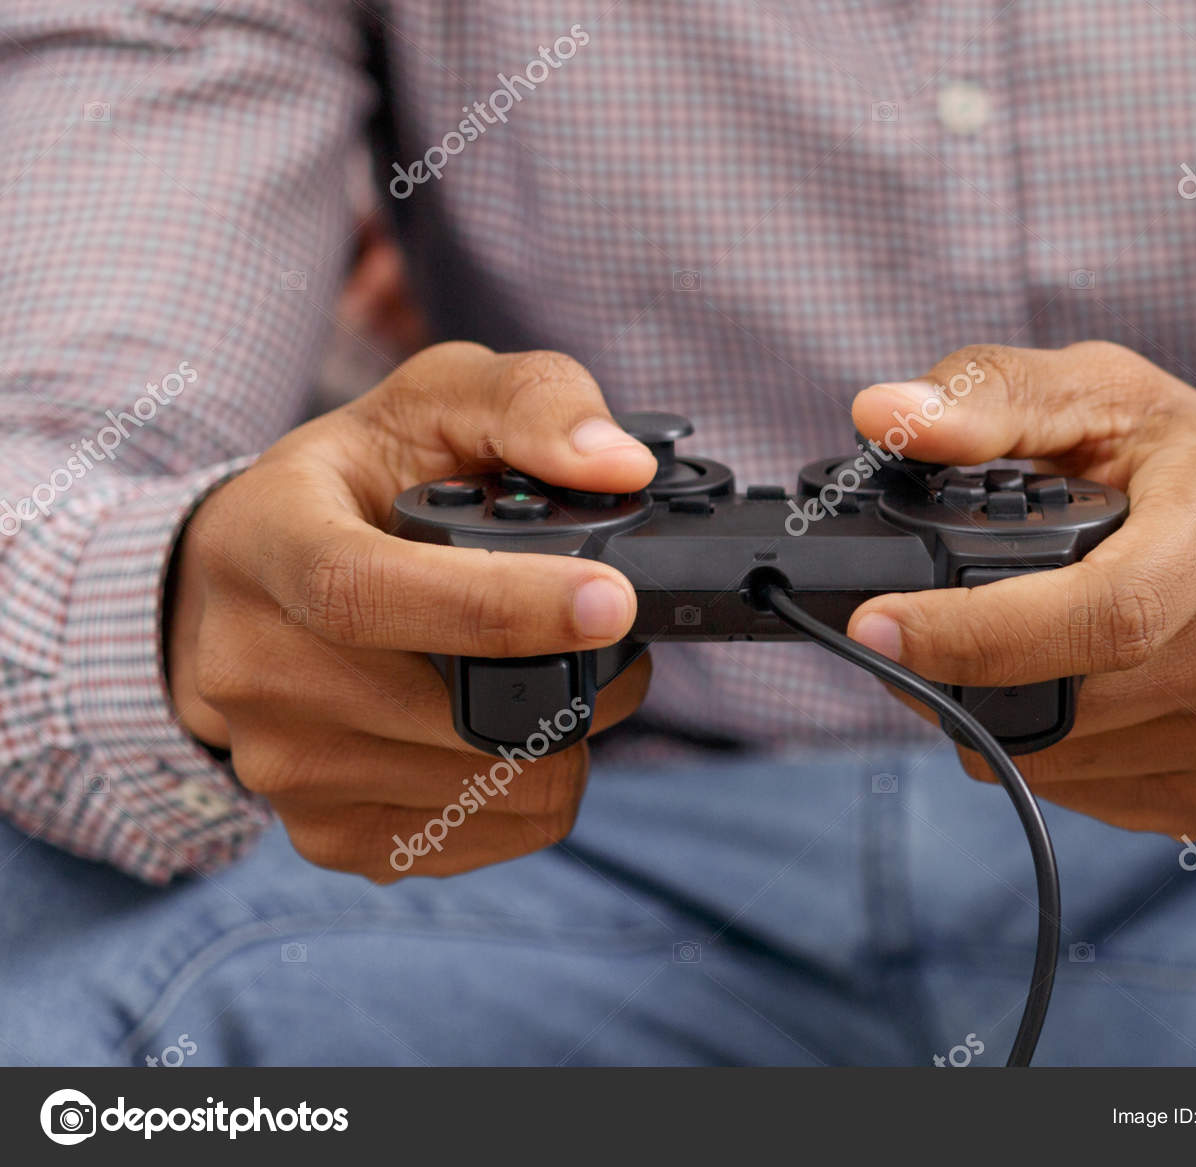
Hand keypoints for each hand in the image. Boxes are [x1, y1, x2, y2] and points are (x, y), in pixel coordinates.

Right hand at [165, 343, 658, 879]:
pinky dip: (533, 788)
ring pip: (491, 785)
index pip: (368, 593)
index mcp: (269, 542)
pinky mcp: (328, 834)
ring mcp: (284, 766)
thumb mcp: (433, 401)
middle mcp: (256, 667)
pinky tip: (506, 727)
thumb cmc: (357, 484)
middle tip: (613, 633)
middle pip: (451, 712)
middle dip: (578, 683)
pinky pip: (488, 835)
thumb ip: (532, 404)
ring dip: (563, 738)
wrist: (246, 586)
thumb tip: (620, 465)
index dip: (500, 607)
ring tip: (547, 672)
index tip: (610, 602)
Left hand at [849, 342, 1195, 836]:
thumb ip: (995, 395)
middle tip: (905, 635)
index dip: (973, 633)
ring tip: (987, 653)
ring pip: (1056, 764)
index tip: (876, 627)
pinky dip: (1043, 753)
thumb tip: (880, 412)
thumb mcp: (1119, 396)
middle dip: (952, 675)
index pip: (1098, 614)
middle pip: (1061, 702)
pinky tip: (1056, 693)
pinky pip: (1087, 796)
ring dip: (990, 717)